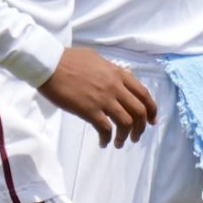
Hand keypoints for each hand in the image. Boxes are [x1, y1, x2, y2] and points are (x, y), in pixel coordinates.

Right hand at [38, 48, 157, 147]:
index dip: (151, 109)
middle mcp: (115, 87)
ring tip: (119, 142)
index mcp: (118, 74)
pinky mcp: (89, 110)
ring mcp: (103, 99)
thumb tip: (122, 76)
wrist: (50, 64)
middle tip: (136, 136)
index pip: (143, 94)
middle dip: (141, 127)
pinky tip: (103, 142)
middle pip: (139, 111)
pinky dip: (107, 139)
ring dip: (125, 136)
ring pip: (126, 123)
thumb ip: (112, 70)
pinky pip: (105, 129)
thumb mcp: (97, 60)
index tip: (152, 121)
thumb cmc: (69, 60)